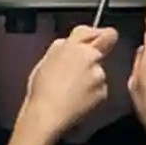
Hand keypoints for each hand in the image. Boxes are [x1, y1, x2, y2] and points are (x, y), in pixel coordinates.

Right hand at [19, 25, 118, 139]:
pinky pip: (100, 87)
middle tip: (80, 69)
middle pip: (102, 47)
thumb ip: (62, 47)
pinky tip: (77, 98)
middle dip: (95, 54)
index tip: (96, 38)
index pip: (91, 30)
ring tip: (72, 88)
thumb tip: (70, 43)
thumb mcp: (46, 59)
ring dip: (91, 76)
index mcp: (73, 45)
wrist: (47, 114)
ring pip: (99, 70)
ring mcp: (98, 74)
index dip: (95, 33)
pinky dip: (92, 92)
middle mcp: (89, 56)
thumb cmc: (42, 89)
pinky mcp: (103, 91)